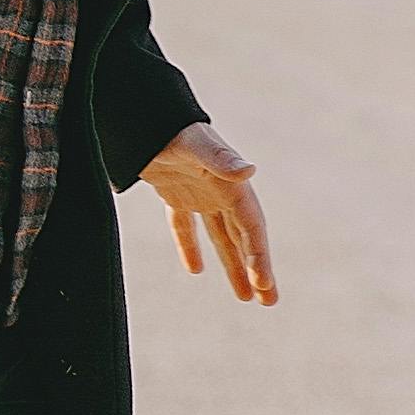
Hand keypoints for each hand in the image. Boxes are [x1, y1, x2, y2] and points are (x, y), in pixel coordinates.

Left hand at [140, 125, 276, 306]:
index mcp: (231, 184)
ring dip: (232, 264)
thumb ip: (221, 159)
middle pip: (243, 237)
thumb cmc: (174, 128)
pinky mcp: (176, 194)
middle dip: (257, 268)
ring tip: (245, 297)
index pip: (251, 227)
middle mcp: (221, 192)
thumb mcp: (197, 145)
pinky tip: (195, 270)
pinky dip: (190, 246)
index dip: (258, 255)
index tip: (263, 283)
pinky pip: (186, 226)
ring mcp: (200, 194)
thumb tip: (249, 171)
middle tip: (269, 301)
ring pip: (221, 237)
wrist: (145, 113)